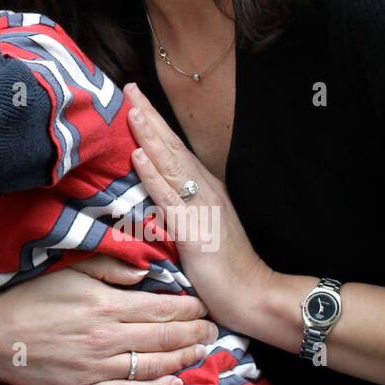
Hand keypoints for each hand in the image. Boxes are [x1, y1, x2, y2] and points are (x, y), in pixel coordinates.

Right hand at [0, 265, 218, 384]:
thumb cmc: (30, 299)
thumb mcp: (68, 272)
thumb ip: (108, 268)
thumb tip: (143, 272)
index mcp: (104, 304)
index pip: (160, 308)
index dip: (188, 308)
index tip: (203, 306)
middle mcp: (107, 337)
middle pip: (164, 337)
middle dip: (195, 333)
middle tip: (214, 330)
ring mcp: (99, 367)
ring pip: (155, 365)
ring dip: (184, 359)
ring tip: (202, 353)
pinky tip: (174, 380)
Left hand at [124, 82, 275, 330]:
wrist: (256, 297)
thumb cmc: (227, 269)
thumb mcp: (201, 231)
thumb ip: (181, 210)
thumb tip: (158, 194)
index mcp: (205, 190)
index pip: (174, 150)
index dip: (155, 125)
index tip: (135, 99)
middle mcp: (205, 190)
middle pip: (171, 147)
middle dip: (149, 116)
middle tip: (128, 87)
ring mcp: (201, 207)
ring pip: (169, 163)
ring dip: (149, 135)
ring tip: (132, 109)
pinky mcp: (195, 228)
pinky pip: (168, 196)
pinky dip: (152, 174)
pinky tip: (138, 156)